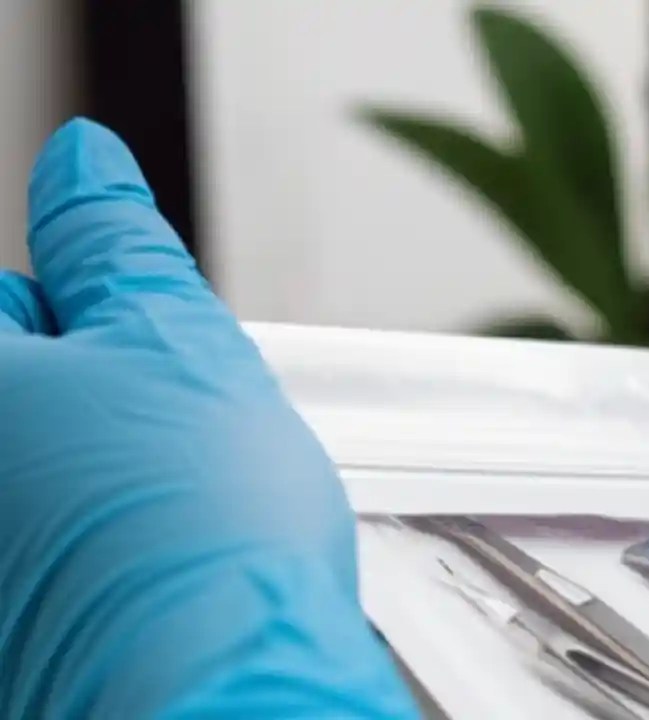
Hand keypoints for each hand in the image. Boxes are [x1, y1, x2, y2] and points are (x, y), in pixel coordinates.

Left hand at [0, 120, 416, 716]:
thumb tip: (82, 161)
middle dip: (99, 400)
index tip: (143, 352)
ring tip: (186, 513)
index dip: (94, 318)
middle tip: (177, 433)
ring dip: (110, 481)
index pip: (6, 306)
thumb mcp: (174, 341)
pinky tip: (171, 573)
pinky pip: (64, 560)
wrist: (233, 688)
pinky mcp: (20, 637)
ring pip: (53, 486)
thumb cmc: (199, 532)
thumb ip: (115, 244)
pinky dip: (114, 556)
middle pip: (28, 404)